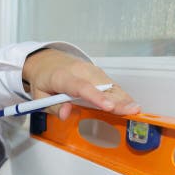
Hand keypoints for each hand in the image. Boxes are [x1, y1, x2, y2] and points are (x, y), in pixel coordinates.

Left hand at [22, 48, 140, 119]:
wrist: (47, 60)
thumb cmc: (44, 79)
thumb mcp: (39, 96)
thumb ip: (52, 107)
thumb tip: (66, 114)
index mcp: (62, 77)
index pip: (81, 87)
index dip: (96, 97)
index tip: (108, 106)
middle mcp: (80, 71)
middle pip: (101, 86)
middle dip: (117, 99)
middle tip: (132, 111)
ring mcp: (91, 71)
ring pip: (109, 84)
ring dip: (123, 97)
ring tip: (135, 109)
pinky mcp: (98, 74)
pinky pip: (111, 84)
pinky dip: (121, 94)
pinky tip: (129, 104)